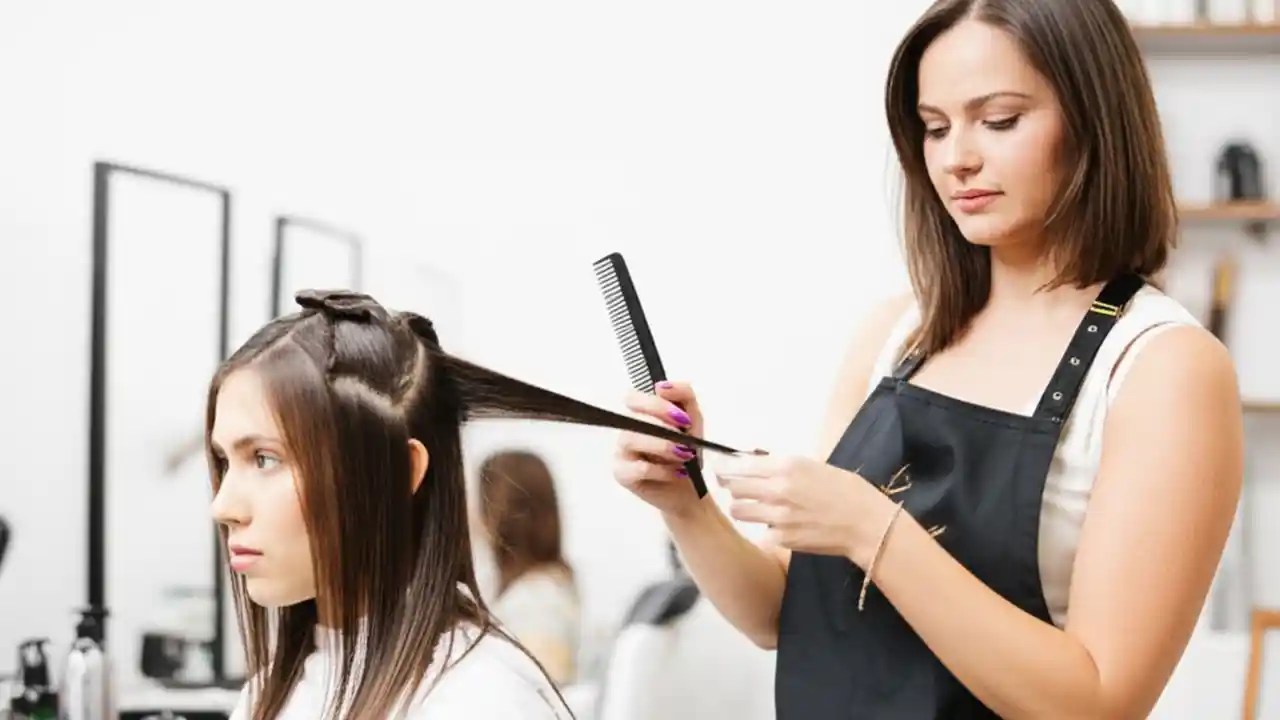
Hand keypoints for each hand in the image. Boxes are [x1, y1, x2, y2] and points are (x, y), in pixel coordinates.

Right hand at [612, 381, 706, 517]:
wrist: (690, 489)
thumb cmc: (687, 452)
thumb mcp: (694, 420)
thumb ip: (684, 395)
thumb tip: (662, 386)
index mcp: (641, 414)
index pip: (634, 398)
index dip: (657, 405)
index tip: (683, 419)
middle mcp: (628, 430)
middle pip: (633, 417)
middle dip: (663, 426)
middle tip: (685, 438)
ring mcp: (621, 452)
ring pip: (632, 439)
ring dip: (663, 447)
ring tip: (684, 456)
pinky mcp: (622, 474)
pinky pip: (638, 467)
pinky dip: (662, 470)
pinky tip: (676, 473)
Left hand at [710, 452, 892, 566]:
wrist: (867, 524)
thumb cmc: (846, 490)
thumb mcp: (814, 465)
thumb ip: (782, 465)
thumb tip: (754, 463)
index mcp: (787, 466)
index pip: (739, 464)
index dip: (727, 466)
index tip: (723, 467)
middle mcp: (777, 489)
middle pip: (732, 486)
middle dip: (731, 485)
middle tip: (735, 486)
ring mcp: (777, 516)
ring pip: (738, 510)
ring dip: (742, 507)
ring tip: (754, 506)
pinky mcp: (782, 538)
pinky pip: (761, 530)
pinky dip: (766, 527)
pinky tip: (781, 524)